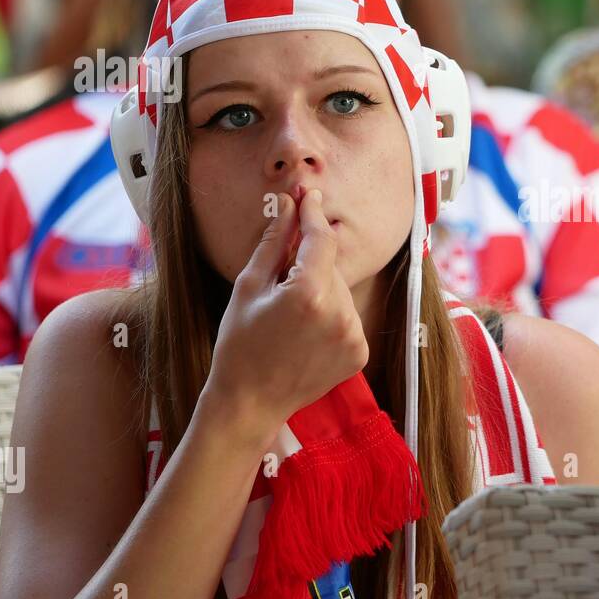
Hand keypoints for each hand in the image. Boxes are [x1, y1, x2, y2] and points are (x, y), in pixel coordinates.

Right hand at [205, 187, 368, 452]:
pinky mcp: (360, 353)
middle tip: (279, 280)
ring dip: (319, 290)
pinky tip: (303, 334)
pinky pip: (347, 317)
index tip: (309, 194)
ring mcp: (354, 336)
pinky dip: (330, 316)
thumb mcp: (248, 287)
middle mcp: (340, 313)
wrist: (250, 404)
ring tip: (288, 317)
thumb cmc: (239, 345)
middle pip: (329, 266)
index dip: (313, 213)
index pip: (321, 238)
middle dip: (309, 262)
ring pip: (340, 291)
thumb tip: (288, 205)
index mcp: (308, 293)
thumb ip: (274, 243)